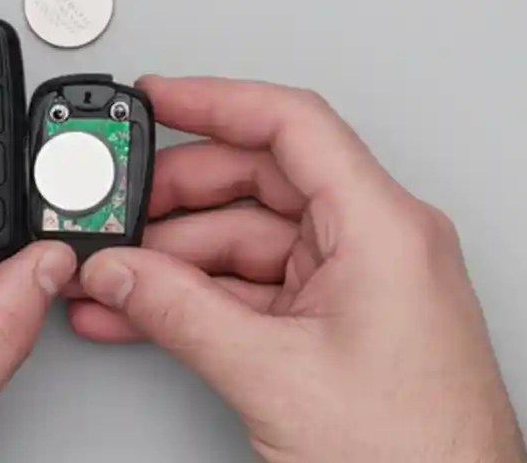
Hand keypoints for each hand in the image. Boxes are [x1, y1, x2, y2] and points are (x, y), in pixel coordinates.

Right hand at [69, 77, 526, 462]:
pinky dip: (201, 297)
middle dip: (177, 197)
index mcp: (384, 227)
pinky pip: (259, 287)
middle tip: (113, 211)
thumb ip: (180, 314)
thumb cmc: (414, 457)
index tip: (156, 98)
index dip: (217, 100)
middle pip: (261, 181)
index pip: (292, 125)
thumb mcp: (272, 375)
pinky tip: (144, 310)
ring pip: (250, 240)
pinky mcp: (342, 322)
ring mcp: (360, 283)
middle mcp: (378, 242)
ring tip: (111, 277)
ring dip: (176, 259)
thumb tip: (118, 272)